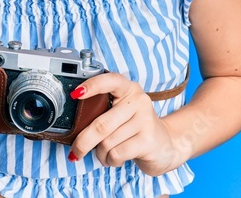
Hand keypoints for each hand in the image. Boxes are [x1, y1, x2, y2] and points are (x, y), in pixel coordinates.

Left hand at [67, 72, 181, 176]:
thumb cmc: (135, 129)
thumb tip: (75, 126)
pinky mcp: (148, 140)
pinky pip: (117, 153)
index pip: (110, 81)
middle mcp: (138, 100)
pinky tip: (116, 158)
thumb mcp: (122, 113)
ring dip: (100, 154)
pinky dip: (111, 160)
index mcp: (128, 89)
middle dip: (83, 142)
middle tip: (76, 152)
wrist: (165, 146)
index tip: (75, 94)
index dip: (92, 86)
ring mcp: (145, 120)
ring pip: (107, 142)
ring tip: (105, 155)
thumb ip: (104, 112)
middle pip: (101, 124)